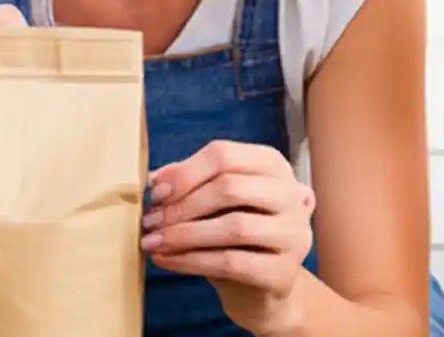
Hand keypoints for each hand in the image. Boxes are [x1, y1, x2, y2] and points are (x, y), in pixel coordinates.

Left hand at [141, 140, 316, 335]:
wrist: (259, 287)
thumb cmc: (232, 236)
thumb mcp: (214, 203)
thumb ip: (190, 183)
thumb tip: (154, 179)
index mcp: (272, 166)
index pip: (225, 155)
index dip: (185, 173)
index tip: (156, 193)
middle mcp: (291, 195)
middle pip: (231, 187)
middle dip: (182, 205)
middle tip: (150, 221)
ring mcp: (293, 233)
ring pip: (234, 227)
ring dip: (184, 234)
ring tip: (152, 242)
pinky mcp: (284, 270)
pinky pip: (232, 263)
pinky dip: (191, 261)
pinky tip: (166, 260)